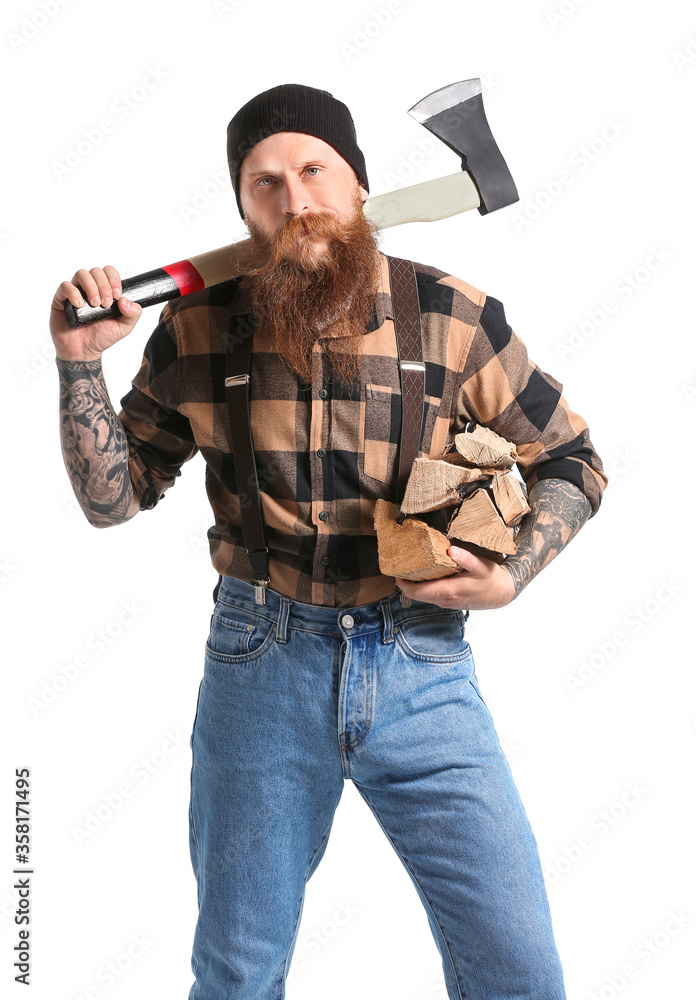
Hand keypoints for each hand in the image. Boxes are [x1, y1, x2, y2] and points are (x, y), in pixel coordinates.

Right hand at [50, 264, 141, 361]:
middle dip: (104, 285)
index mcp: (105, 290)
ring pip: (81, 274)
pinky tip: (80, 305)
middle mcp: (90, 288)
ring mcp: (75, 292)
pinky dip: (73, 293)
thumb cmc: (101, 337)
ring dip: (91, 287)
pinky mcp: (61, 299)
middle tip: (106, 304)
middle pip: (96, 271)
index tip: (117, 295)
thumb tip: (126, 300)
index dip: (114, 279)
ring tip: (94, 304)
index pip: (109, 272)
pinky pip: (65, 286)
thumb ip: (132, 315)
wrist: (83, 351)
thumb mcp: (123, 328)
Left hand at [395, 545, 515, 610]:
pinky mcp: (450, 602)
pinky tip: (424, 575)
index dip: (403, 584)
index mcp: (448, 590)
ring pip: (423, 597)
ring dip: (413, 586)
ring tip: (408, 569)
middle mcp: (445, 600)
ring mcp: (447, 603)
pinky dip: (423, 588)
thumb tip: (451, 550)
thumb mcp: (482, 566)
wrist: (502, 594)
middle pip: (416, 595)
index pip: (417, 591)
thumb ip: (466, 558)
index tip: (396, 572)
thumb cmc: (492, 579)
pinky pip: (430, 596)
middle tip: (398, 567)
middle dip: (405, 583)